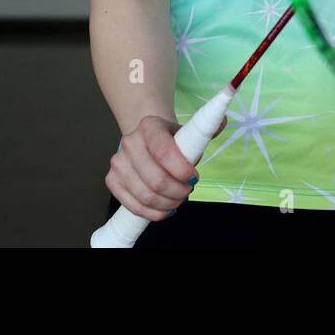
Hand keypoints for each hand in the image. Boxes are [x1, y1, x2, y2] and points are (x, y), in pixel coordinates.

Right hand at [104, 113, 226, 219]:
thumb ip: (208, 126)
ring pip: (145, 195)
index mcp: (149, 125)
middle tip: (188, 191)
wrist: (148, 141)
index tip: (194, 178)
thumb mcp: (189, 131)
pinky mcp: (112, 179)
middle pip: (155, 179)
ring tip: (178, 201)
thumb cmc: (172, 140)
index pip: (164, 151)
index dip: (181, 170)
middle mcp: (130, 141)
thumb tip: (222, 121)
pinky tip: (164, 210)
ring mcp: (118, 161)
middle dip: (177, 192)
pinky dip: (151, 212)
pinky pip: (131, 204)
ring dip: (167, 203)